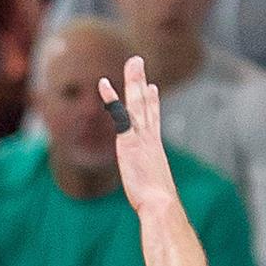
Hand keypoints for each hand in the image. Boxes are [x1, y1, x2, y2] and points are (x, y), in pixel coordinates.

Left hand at [100, 56, 177, 216]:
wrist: (161, 203)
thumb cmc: (158, 204)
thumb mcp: (155, 190)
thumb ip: (152, 186)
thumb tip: (156, 197)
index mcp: (154, 148)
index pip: (153, 120)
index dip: (152, 103)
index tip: (152, 88)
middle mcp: (149, 138)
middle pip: (146, 104)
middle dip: (141, 82)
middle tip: (138, 62)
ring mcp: (140, 138)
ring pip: (137, 103)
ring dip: (133, 81)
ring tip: (133, 61)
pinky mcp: (129, 142)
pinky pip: (120, 116)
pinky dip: (112, 99)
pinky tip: (104, 84)